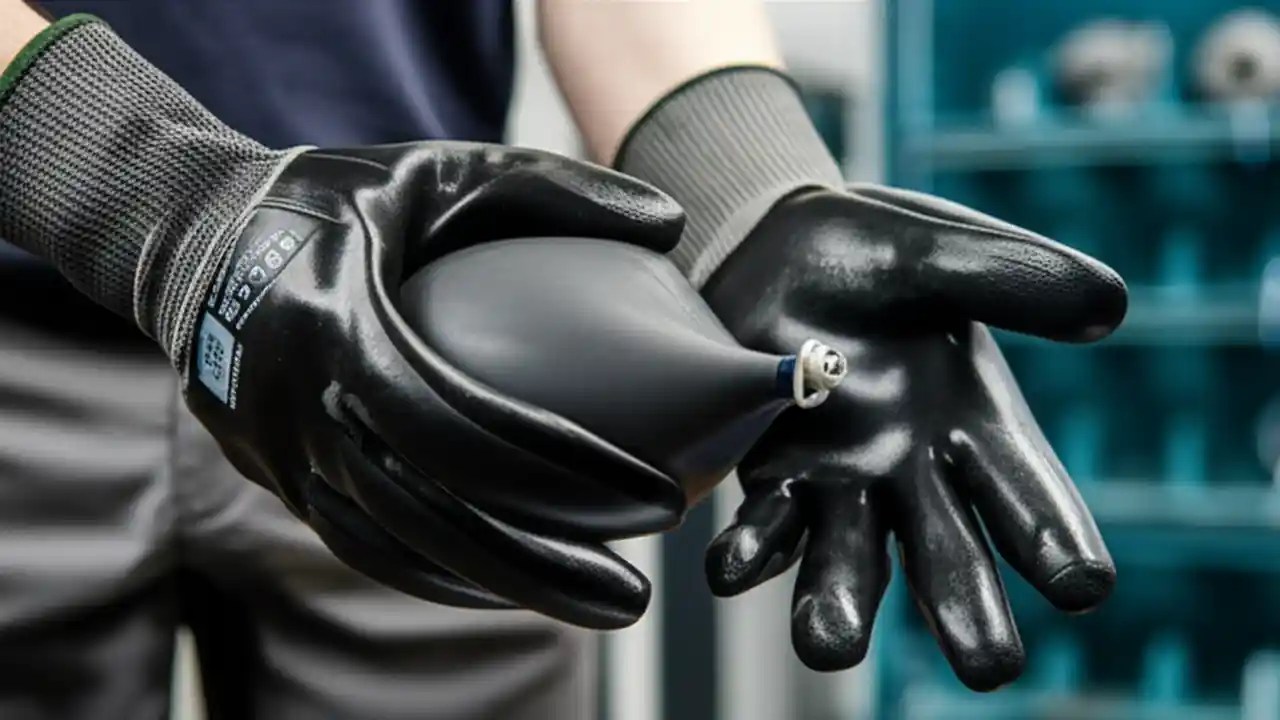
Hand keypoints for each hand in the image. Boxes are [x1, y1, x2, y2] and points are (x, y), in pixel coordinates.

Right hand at [186, 143, 687, 628]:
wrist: (190, 237)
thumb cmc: (330, 199)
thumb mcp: (438, 168)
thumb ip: (553, 187)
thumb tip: (674, 222)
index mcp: (340, 329)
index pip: (469, 428)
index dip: (566, 473)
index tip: (653, 500)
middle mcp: (303, 411)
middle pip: (436, 519)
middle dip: (545, 567)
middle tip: (635, 596)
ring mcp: (281, 457)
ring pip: (399, 550)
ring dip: (500, 585)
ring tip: (589, 602)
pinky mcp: (276, 478)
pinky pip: (365, 545)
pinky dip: (439, 572)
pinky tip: (505, 581)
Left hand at [701, 185, 1126, 688]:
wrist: (772, 243)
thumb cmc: (873, 253)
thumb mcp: (937, 249)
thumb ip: (1008, 276)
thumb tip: (1110, 306)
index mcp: (978, 424)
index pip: (1032, 495)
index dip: (1057, 539)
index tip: (1079, 583)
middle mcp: (913, 473)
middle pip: (951, 556)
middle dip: (967, 611)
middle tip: (989, 666)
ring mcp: (838, 483)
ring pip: (849, 563)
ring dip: (839, 606)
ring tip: (828, 644)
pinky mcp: (769, 473)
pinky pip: (764, 524)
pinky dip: (750, 549)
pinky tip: (730, 568)